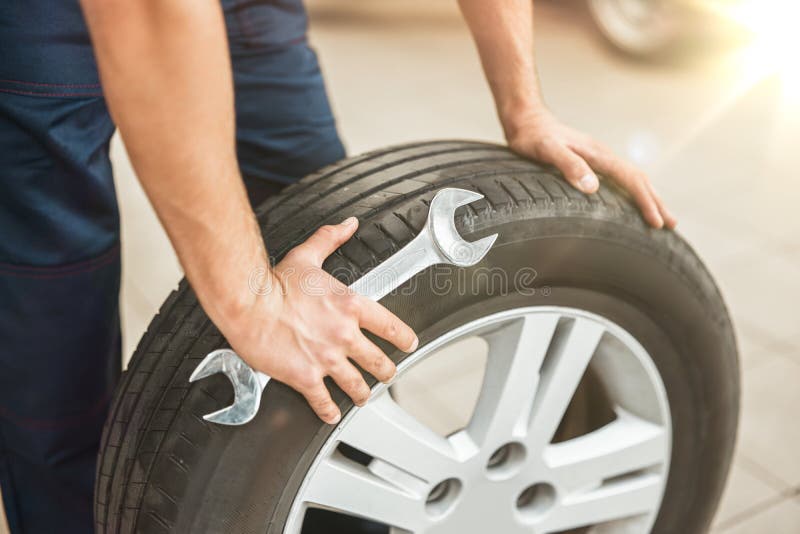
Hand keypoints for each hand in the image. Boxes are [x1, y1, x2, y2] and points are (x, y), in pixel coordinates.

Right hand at [223, 217, 417, 424]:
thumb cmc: (274, 283)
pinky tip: (332, 413)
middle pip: (378, 361)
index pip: (390, 326)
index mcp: (350, 306)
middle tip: (388, 374)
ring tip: (364, 397)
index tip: (409, 344)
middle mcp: (344, 335)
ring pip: (356, 385)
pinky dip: (329, 410)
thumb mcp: (308, 255)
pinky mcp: (305, 377)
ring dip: (363, 394)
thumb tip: (347, 225)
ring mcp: (327, 359)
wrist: (247, 304)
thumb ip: (330, 239)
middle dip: (387, 371)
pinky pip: (323, 401)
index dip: (404, 338)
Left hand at [506, 109, 675, 228]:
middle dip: (655, 202)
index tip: (657, 223)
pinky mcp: (591, 160)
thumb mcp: (546, 151)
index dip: (645, 202)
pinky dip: (633, 190)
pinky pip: (619, 177)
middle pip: (638, 179)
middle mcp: (602, 155)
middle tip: (671, 225)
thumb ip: (568, 165)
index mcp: (597, 155)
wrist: (526, 119)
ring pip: (632, 177)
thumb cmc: (532, 137)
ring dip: (649, 196)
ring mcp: (598, 157)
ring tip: (660, 214)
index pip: (630, 180)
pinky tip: (631, 199)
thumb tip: (593, 187)